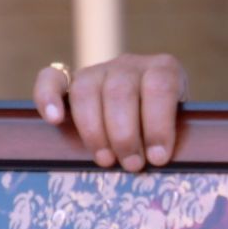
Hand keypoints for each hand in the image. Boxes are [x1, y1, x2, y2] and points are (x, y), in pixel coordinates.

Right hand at [35, 53, 185, 171]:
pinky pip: (52, 78)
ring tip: (105, 160)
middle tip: (131, 165)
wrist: (148, 109)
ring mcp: (98, 69)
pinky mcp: (71, 79)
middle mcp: (129, 64)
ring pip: (87, 90)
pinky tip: (54, 120)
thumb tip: (160, 161)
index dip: (158, 124)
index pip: (160, 87)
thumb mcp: (179, 125)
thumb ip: (174, 134)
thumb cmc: (167, 126)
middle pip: (120, 92)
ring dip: (94, 130)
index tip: (159, 157)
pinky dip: (48, 97)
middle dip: (125, 135)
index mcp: (163, 69)